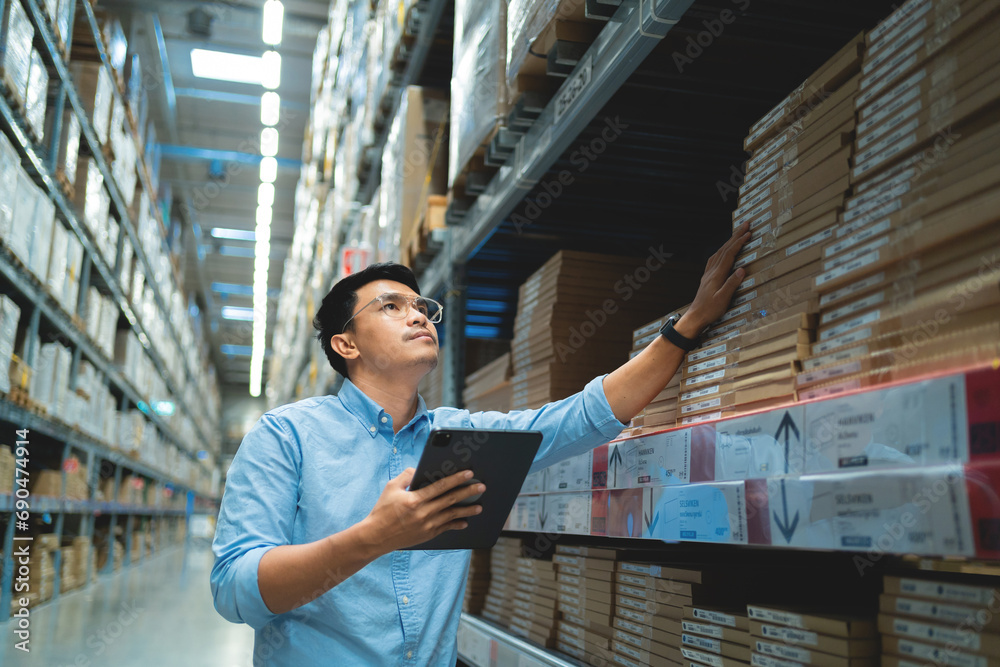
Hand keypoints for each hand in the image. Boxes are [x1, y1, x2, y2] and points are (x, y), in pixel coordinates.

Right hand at [360, 468, 484, 553]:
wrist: (376, 537)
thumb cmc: (382, 510)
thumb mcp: (391, 488)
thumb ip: (406, 476)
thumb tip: (419, 470)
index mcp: (415, 500)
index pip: (441, 486)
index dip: (456, 479)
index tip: (469, 474)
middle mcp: (424, 513)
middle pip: (451, 500)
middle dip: (468, 492)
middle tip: (482, 487)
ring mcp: (427, 526)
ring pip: (452, 516)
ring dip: (467, 510)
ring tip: (479, 506)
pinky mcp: (427, 535)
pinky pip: (446, 528)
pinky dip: (456, 524)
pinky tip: (465, 521)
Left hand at [677, 220, 749, 336]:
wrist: (695, 317)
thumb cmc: (709, 310)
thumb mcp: (723, 299)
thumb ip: (732, 284)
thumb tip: (742, 270)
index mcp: (717, 275)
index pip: (729, 254)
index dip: (739, 242)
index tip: (748, 233)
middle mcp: (711, 271)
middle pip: (724, 249)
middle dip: (735, 236)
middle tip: (745, 226)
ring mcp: (708, 274)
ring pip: (719, 252)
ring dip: (728, 242)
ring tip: (737, 234)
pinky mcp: (706, 278)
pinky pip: (714, 259)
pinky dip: (721, 251)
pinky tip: (722, 251)